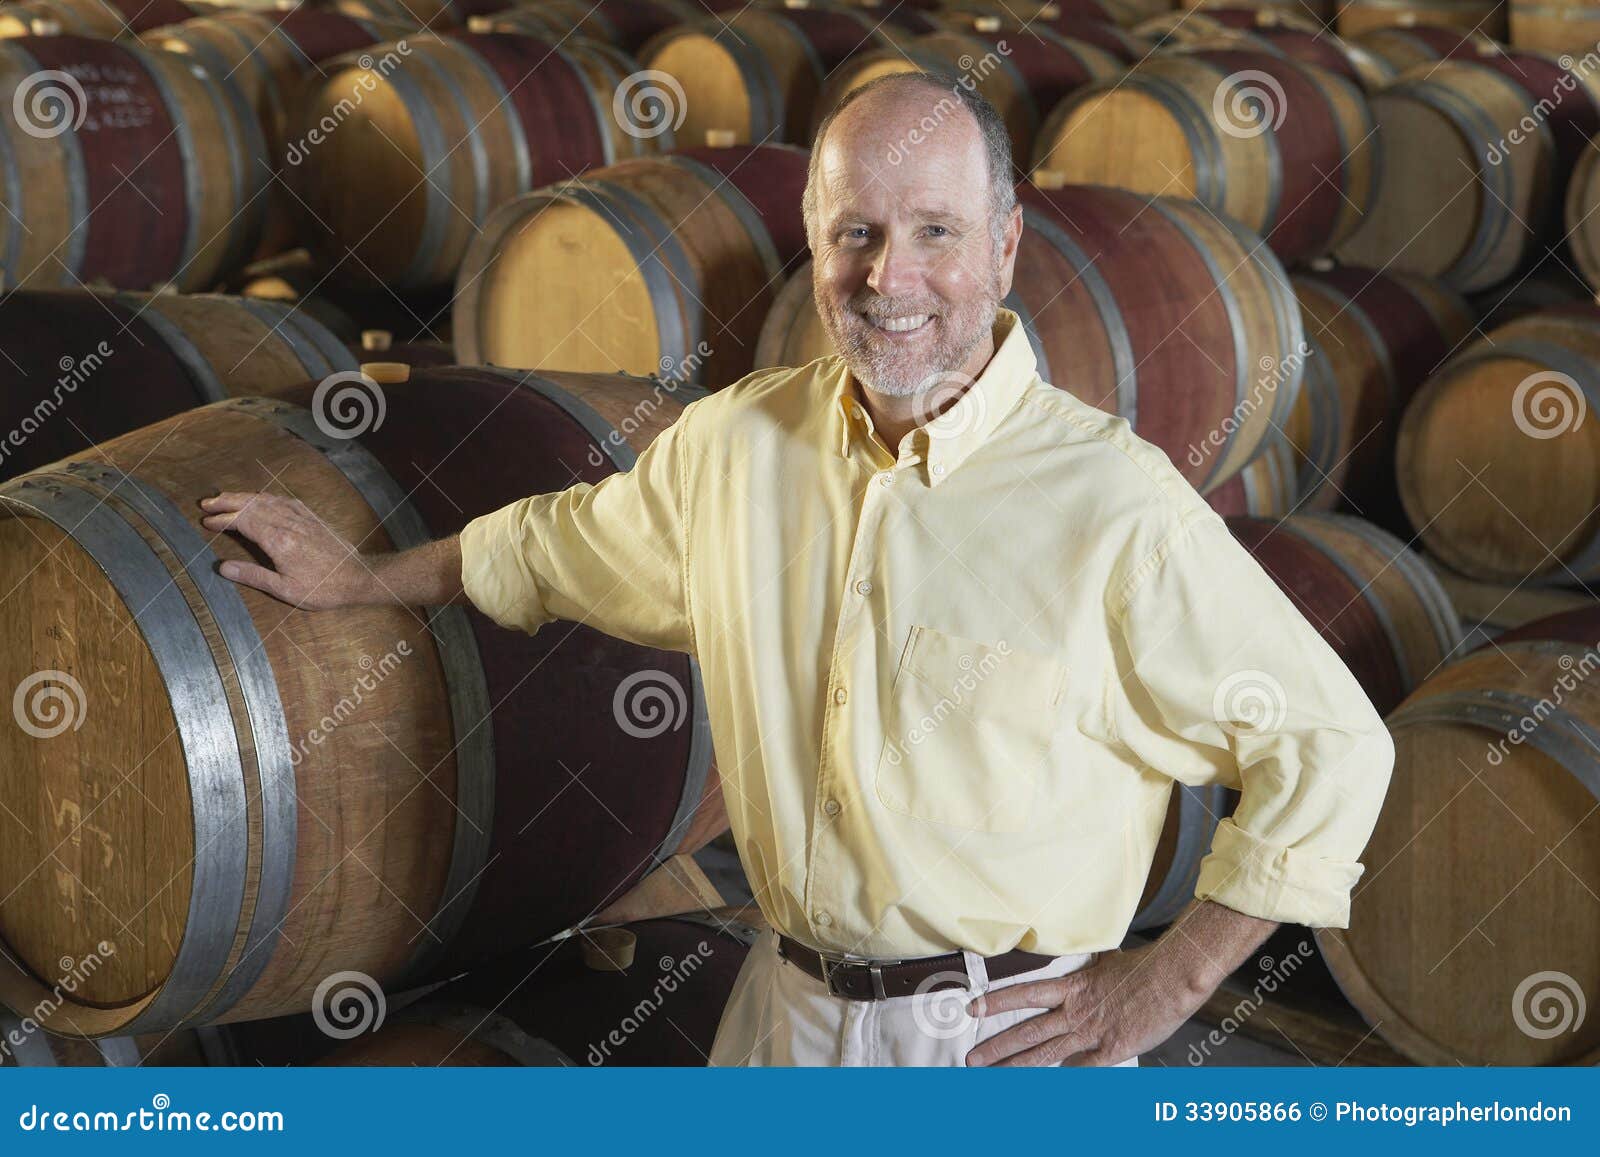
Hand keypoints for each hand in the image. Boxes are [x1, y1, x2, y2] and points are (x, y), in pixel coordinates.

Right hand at [200, 492, 371, 609]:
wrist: (358, 577)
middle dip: (227, 501)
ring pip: (266, 499)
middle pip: (251, 504)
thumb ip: (253, 576)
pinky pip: (283, 500)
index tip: (206, 521)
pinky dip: (265, 497)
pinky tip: (259, 499)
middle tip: (206, 503)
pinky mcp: (311, 517)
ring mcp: (301, 517)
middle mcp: (288, 523)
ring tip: (225, 499)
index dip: (223, 519)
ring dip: (243, 497)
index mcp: (278, 541)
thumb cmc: (322, 588)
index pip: (243, 521)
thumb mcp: (285, 590)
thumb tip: (223, 567)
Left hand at [962, 942, 1205, 1066]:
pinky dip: (1065, 1077)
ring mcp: (1091, 1033)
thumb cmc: (1142, 968)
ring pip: (1046, 1053)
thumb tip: (1076, 958)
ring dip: (1017, 1066)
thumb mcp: (1105, 961)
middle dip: (997, 1046)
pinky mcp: (1110, 1050)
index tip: (974, 1008)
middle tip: (973, 1059)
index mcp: (1072, 987)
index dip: (997, 1001)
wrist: (1170, 979)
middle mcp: (1075, 1012)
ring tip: (993, 1075)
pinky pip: (1082, 1069)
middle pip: (1028, 1032)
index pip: (1025, 994)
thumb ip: (1086, 967)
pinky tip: (1048, 1086)